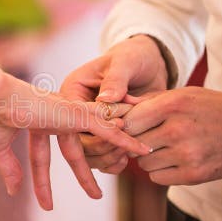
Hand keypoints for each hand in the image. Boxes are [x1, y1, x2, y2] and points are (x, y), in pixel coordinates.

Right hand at [0, 71, 151, 210]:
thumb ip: (9, 169)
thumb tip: (13, 192)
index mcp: (38, 123)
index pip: (43, 157)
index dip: (43, 181)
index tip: (46, 204)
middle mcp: (56, 116)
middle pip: (76, 151)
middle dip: (85, 174)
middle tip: (95, 196)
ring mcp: (68, 114)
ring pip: (97, 138)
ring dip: (114, 153)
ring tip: (133, 166)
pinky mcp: (77, 114)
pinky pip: (108, 129)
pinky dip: (124, 138)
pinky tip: (140, 148)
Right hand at [60, 34, 168, 172]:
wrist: (149, 64)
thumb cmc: (133, 57)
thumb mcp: (125, 62)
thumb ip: (116, 78)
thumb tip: (106, 99)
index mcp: (73, 90)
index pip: (72, 117)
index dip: (96, 126)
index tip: (122, 124)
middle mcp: (74, 111)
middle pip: (76, 141)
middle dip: (102, 148)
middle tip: (125, 149)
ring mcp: (85, 126)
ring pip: (86, 154)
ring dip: (107, 157)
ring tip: (128, 154)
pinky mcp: (99, 135)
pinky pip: (98, 158)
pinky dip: (111, 163)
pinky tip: (126, 159)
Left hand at [124, 87, 221, 184]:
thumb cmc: (213, 108)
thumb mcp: (184, 94)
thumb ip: (150, 101)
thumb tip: (117, 108)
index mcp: (173, 105)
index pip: (129, 120)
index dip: (125, 124)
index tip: (129, 126)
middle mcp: (177, 130)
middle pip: (133, 142)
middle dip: (135, 140)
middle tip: (145, 137)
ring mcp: (185, 154)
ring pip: (144, 162)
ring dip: (148, 157)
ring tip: (164, 147)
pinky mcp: (193, 174)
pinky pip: (157, 177)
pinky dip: (160, 171)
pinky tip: (172, 160)